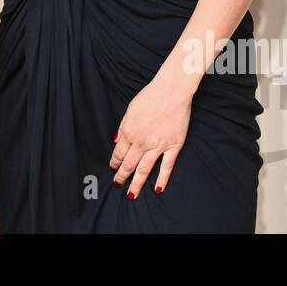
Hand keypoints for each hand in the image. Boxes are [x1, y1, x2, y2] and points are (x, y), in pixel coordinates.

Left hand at [109, 74, 192, 197]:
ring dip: (136, 184)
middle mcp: (141, 142)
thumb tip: (115, 141)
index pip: (118, 153)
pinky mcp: (173, 146)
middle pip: (129, 164)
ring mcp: (158, 146)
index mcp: (129, 132)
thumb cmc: (150, 96)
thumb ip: (123, 127)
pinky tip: (157, 189)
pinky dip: (161, 179)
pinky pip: (166, 167)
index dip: (115, 163)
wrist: (172, 90)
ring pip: (144, 170)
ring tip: (131, 195)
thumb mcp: (130, 109)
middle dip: (122, 176)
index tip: (113, 168)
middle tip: (117, 184)